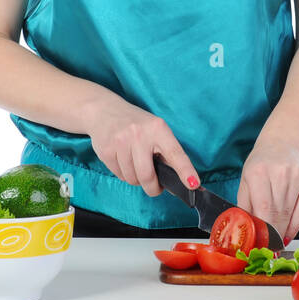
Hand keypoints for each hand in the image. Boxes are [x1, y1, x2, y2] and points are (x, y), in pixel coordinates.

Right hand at [85, 94, 199, 197]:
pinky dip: (124, 174)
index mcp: (158, 128)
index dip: (185, 171)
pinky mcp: (106, 151)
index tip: (194, 184)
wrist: (104, 111)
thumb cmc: (136, 124)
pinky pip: (119, 175)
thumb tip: (180, 179)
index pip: (175, 153)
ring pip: (132, 179)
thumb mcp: (156, 130)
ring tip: (136, 164)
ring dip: (136, 179)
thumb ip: (166, 152)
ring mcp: (121, 142)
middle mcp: (139, 134)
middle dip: (153, 188)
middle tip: (155, 187)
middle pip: (147, 176)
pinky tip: (123, 160)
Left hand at [237, 138, 298, 244]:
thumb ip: (245, 206)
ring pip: (290, 214)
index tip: (261, 246)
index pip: (263, 209)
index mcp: (259, 172)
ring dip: (283, 232)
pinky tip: (288, 233)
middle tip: (268, 249)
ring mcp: (298, 177)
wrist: (282, 144)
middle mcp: (280, 173)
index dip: (264, 231)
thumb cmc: (261, 165)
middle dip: (273, 235)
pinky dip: (295, 225)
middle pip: (278, 214)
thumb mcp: (246, 181)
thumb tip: (246, 232)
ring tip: (277, 243)